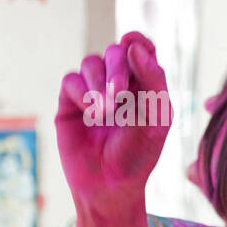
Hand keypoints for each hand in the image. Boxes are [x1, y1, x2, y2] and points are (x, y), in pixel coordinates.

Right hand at [55, 31, 172, 217]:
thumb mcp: (155, 118)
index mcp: (146, 86)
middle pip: (115, 52)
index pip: (141, 50)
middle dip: (117, 68)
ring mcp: (94, 92)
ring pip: (91, 62)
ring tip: (105, 113)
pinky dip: (81, 92)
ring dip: (98, 82)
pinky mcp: (70, 103)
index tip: (133, 43)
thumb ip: (152, 80)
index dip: (137, 41)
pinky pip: (71, 80)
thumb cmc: (139, 155)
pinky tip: (91, 114)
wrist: (109, 185)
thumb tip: (133, 44)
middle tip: (119, 94)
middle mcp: (120, 84)